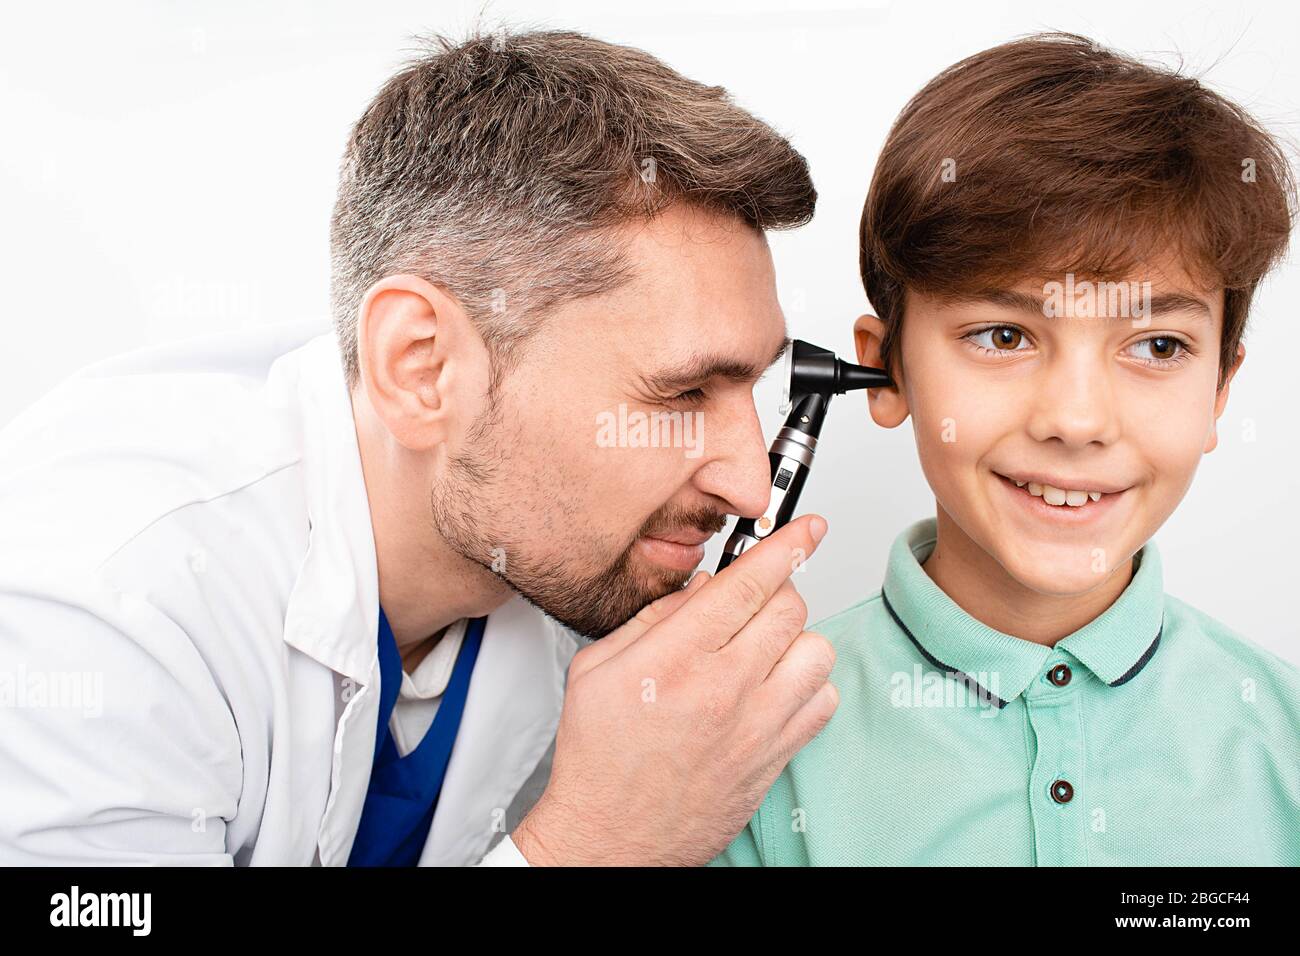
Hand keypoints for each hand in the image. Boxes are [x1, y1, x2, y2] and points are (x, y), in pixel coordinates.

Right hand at [512, 514, 836, 864]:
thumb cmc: (598, 757)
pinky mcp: (776, 757)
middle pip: (790, 607)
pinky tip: (774, 689)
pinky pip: (824, 701)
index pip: (749, 583)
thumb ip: (655, 617)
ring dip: (793, 640)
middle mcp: (724, 689)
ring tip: (761, 650)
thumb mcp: (596, 668)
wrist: (611, 839)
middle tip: (751, 602)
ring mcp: (757, 726)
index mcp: (674, 659)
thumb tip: (705, 585)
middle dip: (776, 591)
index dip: (786, 544)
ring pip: (817, 650)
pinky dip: (808, 686)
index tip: (807, 528)